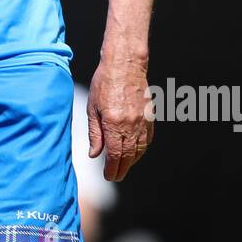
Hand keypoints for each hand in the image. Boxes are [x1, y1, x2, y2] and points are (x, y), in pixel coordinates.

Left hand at [87, 59, 153, 181]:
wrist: (125, 65)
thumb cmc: (104, 83)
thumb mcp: (92, 108)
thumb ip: (95, 133)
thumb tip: (95, 154)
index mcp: (113, 123)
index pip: (115, 154)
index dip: (112, 168)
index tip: (109, 176)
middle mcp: (130, 124)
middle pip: (128, 155)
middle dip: (122, 169)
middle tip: (116, 177)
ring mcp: (142, 121)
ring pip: (140, 149)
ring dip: (132, 161)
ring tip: (124, 166)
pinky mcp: (149, 116)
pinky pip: (148, 138)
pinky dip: (142, 149)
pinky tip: (135, 152)